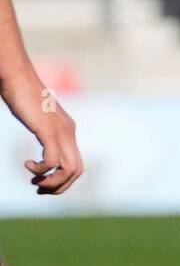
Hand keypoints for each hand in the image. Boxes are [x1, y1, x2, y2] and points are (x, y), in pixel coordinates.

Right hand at [1, 76, 82, 194]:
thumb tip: (43, 140)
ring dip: (52, 182)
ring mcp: (61, 132)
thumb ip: (44, 130)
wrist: (17, 77)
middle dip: (59, 186)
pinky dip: (42, 170)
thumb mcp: (38, 118)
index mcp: (68, 131)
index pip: (76, 164)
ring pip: (69, 170)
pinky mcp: (49, 131)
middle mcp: (69, 133)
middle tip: (39, 188)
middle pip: (77, 171)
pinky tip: (28, 164)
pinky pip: (53, 161)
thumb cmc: (22, 95)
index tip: (43, 183)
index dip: (63, 180)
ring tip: (35, 181)